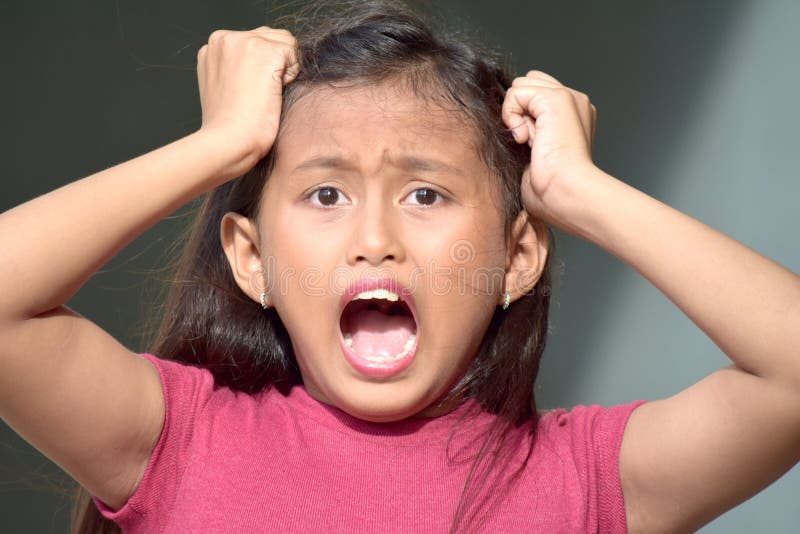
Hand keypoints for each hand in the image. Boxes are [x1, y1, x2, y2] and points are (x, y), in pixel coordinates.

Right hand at [197, 26, 299, 162]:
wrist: (229, 142)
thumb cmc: (230, 127)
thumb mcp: (225, 87)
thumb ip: (238, 67)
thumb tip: (266, 63)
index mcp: (213, 46)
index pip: (255, 40)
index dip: (262, 67)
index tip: (249, 92)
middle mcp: (225, 37)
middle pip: (271, 37)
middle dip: (275, 64)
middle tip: (259, 96)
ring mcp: (244, 41)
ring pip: (285, 42)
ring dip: (284, 68)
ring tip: (265, 94)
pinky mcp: (265, 51)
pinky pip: (295, 54)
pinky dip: (291, 75)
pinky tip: (273, 94)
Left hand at [502, 70, 596, 227]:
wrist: (565, 193)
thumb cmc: (552, 189)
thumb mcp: (535, 155)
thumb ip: (528, 132)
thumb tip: (510, 125)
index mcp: (572, 115)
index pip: (534, 94)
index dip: (522, 115)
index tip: (530, 146)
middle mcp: (574, 102)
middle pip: (527, 83)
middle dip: (519, 111)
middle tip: (530, 143)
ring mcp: (568, 97)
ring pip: (520, 86)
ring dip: (516, 116)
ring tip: (532, 142)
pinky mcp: (556, 98)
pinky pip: (516, 92)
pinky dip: (512, 116)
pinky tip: (527, 139)